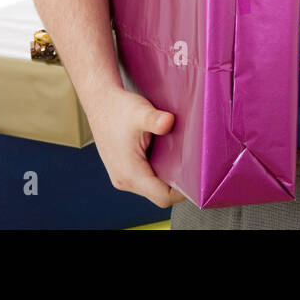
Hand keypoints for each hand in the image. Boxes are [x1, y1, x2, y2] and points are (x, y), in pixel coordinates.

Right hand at [89, 85, 185, 207]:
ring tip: (185, 160)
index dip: (183, 192)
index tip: (200, 178)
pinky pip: (147, 178)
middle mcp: (124, 180)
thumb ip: (155, 119)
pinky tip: (169, 155)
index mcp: (129, 173)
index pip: (162, 197)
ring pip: (152, 187)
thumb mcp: (140, 112)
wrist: (99, 102)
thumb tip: (169, 122)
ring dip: (168, 177)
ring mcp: (123, 176)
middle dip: (179, 185)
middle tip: (197, 167)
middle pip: (159, 195)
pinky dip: (159, 171)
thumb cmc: (119, 108)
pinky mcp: (124, 169)